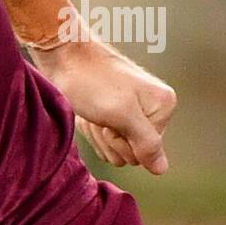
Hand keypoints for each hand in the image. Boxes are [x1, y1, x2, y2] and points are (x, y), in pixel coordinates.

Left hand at [29, 38, 176, 175]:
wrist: (61, 55)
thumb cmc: (90, 80)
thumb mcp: (121, 114)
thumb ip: (146, 143)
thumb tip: (162, 170)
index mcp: (163, 105)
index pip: (147, 152)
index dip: (123, 139)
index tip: (111, 114)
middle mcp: (152, 109)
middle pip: (134, 153)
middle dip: (109, 138)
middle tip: (99, 112)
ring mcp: (132, 112)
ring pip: (117, 150)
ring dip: (98, 134)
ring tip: (92, 109)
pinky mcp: (113, 114)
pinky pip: (105, 141)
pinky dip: (92, 130)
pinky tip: (87, 112)